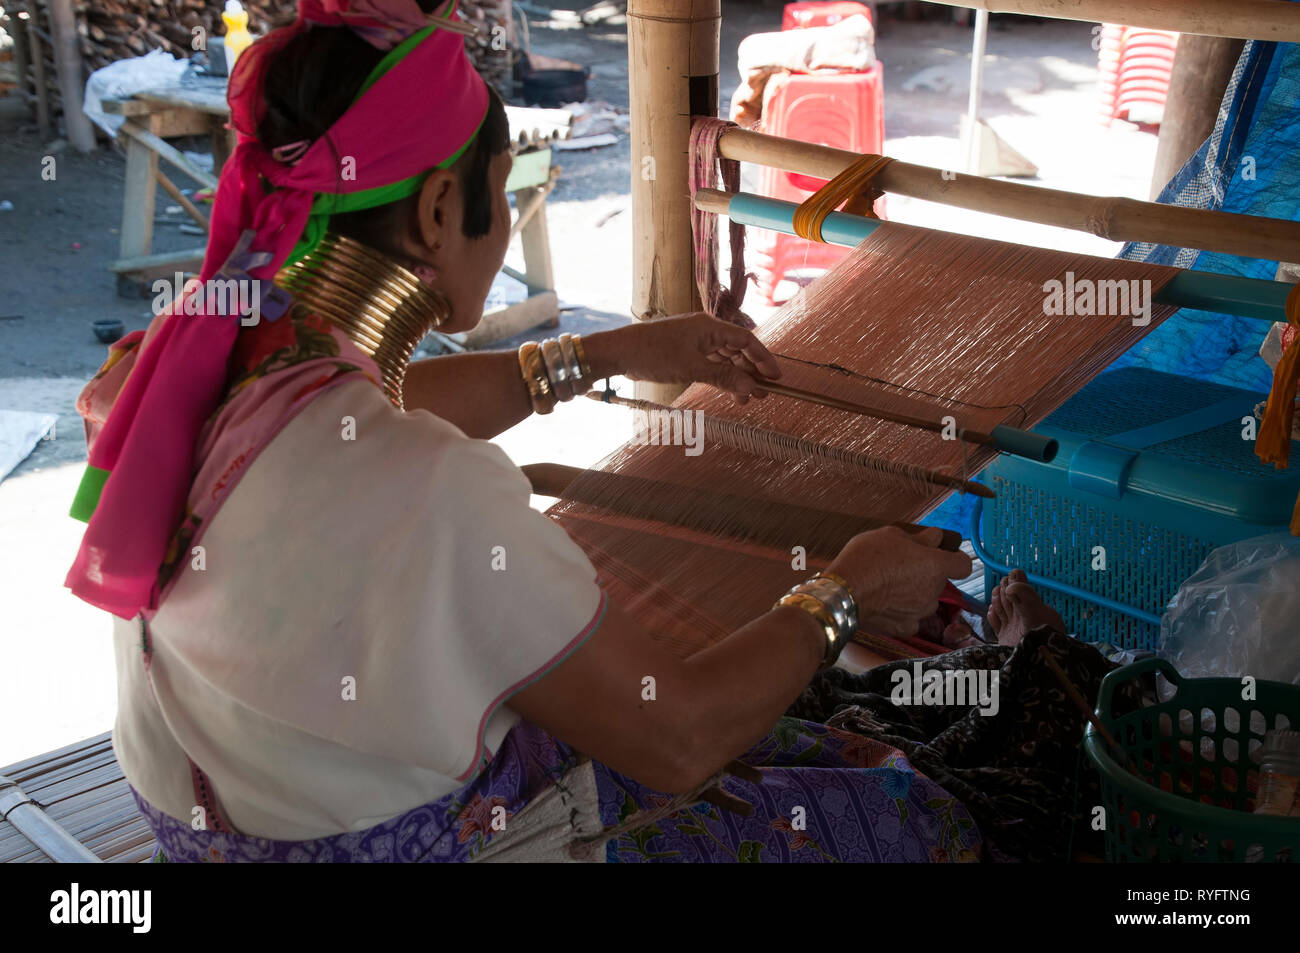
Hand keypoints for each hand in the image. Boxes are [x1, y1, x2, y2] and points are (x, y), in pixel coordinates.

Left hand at [599, 312, 780, 401]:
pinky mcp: (683, 350)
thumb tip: (750, 388)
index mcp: (710, 326)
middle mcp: (705, 330)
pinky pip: (710, 362)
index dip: (763, 358)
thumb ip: (723, 377)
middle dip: (751, 371)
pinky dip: (720, 375)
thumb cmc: (653, 354)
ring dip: (736, 376)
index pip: (746, 340)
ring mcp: (694, 340)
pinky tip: (726, 390)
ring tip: (745, 398)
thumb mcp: (692, 368)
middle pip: (737, 349)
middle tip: (762, 394)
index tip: (775, 378)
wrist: (618, 352)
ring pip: (724, 357)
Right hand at [825, 526, 972, 638]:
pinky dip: (903, 613)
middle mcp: (933, 590)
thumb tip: (935, 537)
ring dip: (916, 594)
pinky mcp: (905, 628)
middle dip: (926, 574)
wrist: (843, 593)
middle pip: (939, 581)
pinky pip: (911, 619)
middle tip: (901, 566)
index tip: (943, 555)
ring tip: (891, 587)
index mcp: (935, 565)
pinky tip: (886, 605)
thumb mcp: (890, 535)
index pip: (963, 565)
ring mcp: (920, 611)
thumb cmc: (866, 558)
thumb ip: (918, 537)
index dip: (955, 559)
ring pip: (926, 601)